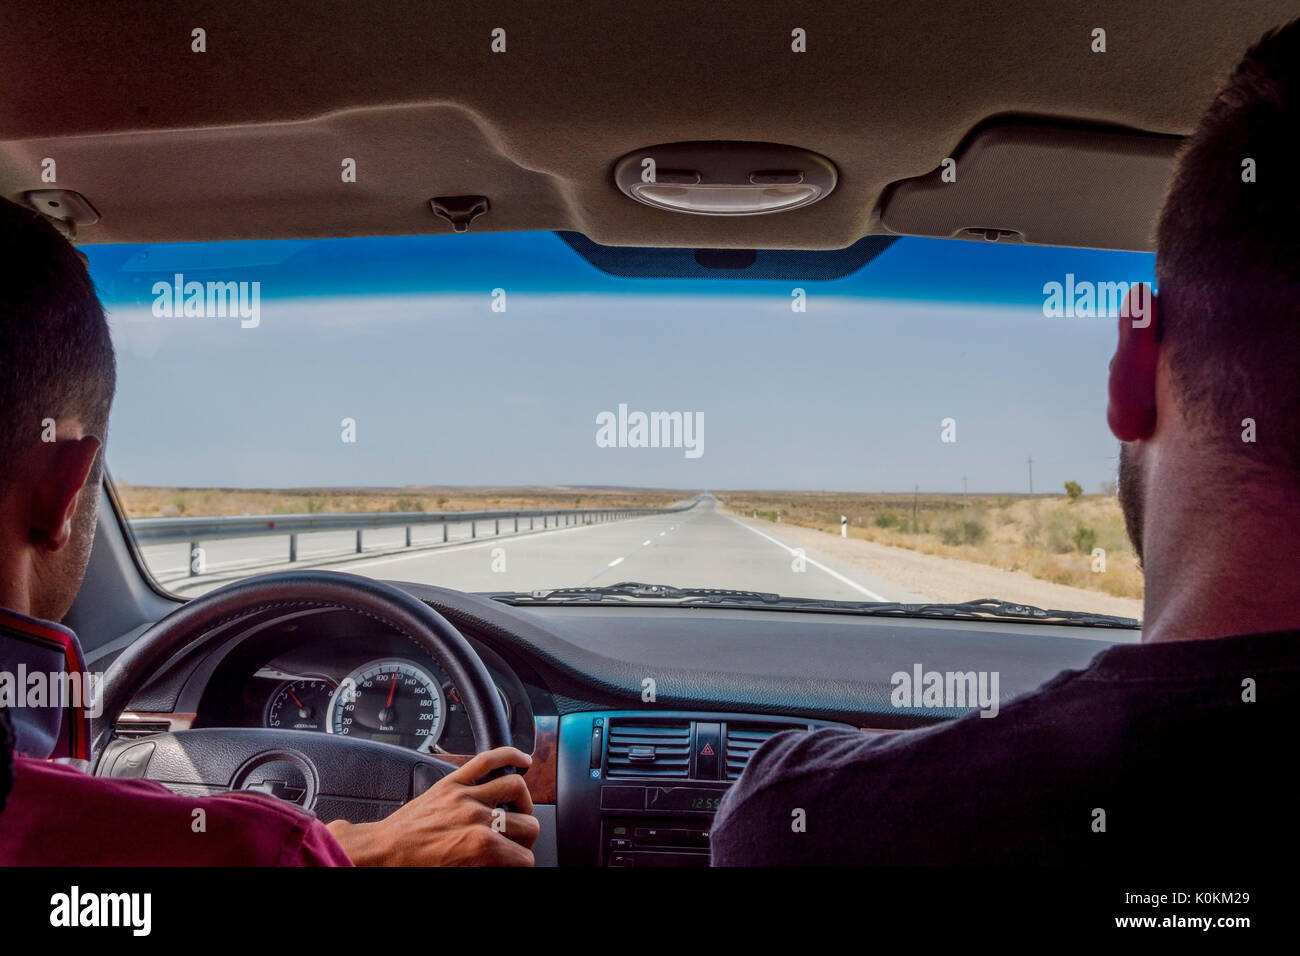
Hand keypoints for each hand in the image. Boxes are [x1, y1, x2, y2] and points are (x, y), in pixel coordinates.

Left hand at [327, 747, 538, 865]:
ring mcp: (466, 795)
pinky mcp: (453, 782)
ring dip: (525, 803)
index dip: (523, 863)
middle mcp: (477, 818)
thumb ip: (489, 867)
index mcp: (480, 847)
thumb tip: (506, 863)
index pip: (524, 856)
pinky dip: (509, 756)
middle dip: (527, 838)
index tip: (517, 863)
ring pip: (515, 789)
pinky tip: (522, 761)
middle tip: (517, 843)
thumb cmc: (414, 866)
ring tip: (519, 812)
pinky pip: (487, 760)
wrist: (383, 852)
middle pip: (528, 825)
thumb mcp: (459, 874)